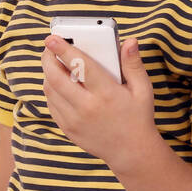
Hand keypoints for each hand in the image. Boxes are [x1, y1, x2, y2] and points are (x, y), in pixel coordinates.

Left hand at [42, 35, 159, 166]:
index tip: (52, 38)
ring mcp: (74, 120)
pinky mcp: (68, 129)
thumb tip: (130, 41)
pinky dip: (51, 90)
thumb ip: (133, 64)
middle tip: (49, 48)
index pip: (80, 66)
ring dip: (48, 73)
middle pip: (56, 78)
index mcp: (107, 94)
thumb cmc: (138, 116)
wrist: (131, 152)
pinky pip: (51, 104)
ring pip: (50, 91)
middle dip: (48, 59)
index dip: (64, 50)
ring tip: (53, 62)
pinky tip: (58, 82)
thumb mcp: (143, 89)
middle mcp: (87, 107)